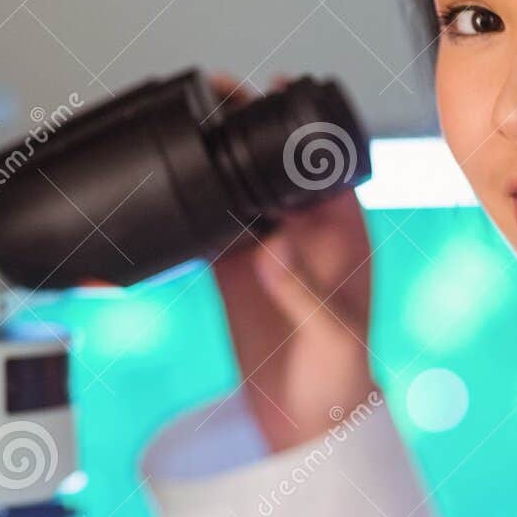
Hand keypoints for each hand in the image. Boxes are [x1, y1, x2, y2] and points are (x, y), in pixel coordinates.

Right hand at [207, 72, 380, 453]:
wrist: (307, 427)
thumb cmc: (344, 383)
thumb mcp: (334, 336)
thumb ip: (306, 292)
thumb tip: (276, 247)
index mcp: (346, 234)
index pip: (326, 163)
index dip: (305, 124)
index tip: (278, 89)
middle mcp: (306, 234)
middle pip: (275, 164)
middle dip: (247, 128)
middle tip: (215, 96)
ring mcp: (267, 251)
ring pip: (239, 188)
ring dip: (215, 159)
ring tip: (187, 124)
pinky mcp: (233, 273)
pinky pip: (210, 228)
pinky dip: (191, 207)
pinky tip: (170, 187)